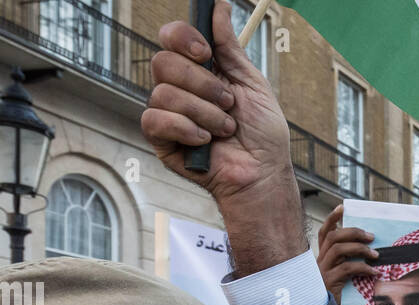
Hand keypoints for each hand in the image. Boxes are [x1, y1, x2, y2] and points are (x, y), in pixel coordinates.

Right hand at [141, 3, 306, 273]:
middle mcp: (179, 89)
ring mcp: (168, 115)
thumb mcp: (251, 84)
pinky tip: (205, 142)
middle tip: (228, 103)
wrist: (263, 174)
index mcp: (200, 71)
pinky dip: (185, 129)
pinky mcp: (161, 141)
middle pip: (163, 62)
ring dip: (204, 112)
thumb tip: (218, 7)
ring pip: (164, 93)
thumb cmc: (263, 135)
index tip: (207, 53)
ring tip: (225, 129)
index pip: (171, 38)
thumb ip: (230, 48)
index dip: (183, 38)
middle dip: (203, 83)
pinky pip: (155, 120)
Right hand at [317, 205, 377, 303]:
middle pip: (333, 237)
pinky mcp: (328, 284)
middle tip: (371, 237)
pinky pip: (347, 268)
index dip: (332, 219)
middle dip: (353, 232)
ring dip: (360, 248)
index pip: (324, 233)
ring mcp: (321, 273)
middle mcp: (318, 263)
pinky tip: (375, 272)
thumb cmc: (335, 300)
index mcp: (321, 259)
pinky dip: (363, 268)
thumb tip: (370, 252)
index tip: (342, 207)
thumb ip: (347, 265)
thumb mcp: (340, 280)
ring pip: (338, 249)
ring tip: (375, 254)